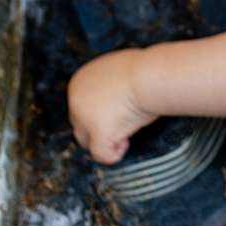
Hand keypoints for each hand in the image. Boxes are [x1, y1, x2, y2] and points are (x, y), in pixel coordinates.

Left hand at [68, 47, 154, 163]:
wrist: (149, 76)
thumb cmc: (142, 71)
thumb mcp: (118, 72)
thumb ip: (109, 86)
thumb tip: (116, 100)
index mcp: (79, 82)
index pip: (80, 106)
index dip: (100, 113)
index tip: (120, 110)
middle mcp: (76, 100)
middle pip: (80, 124)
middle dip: (101, 127)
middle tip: (124, 123)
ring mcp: (84, 118)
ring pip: (86, 141)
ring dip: (105, 140)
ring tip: (125, 134)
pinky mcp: (98, 133)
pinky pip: (101, 154)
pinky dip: (113, 154)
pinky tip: (126, 143)